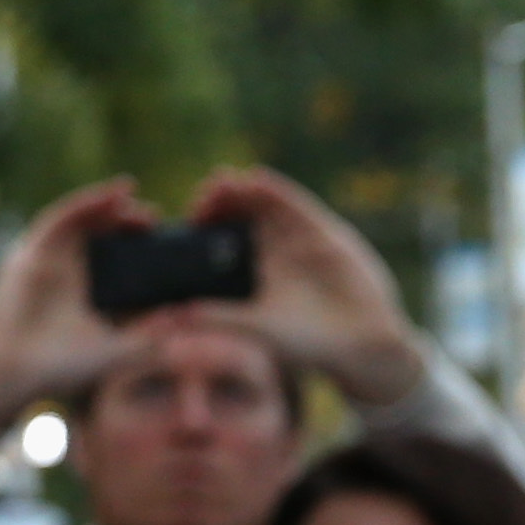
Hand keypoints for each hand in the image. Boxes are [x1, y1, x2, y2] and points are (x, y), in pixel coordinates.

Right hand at [0, 179, 160, 432]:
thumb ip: (148, 338)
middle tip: (151, 218)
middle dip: (126, 220)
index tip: (168, 238)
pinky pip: (59, 220)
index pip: (119, 255)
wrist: (10, 377)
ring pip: (80, 219)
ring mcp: (48, 260)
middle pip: (101, 231)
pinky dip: (84, 204)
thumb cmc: (60, 370)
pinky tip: (110, 196)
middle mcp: (69, 270)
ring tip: (129, 192)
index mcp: (90, 290)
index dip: (141, 242)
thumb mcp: (116, 352)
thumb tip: (186, 318)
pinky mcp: (30, 254)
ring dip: (105, 204)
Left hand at [191, 167, 430, 409]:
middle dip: (223, 200)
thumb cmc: (306, 342)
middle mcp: (275, 247)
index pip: (224, 236)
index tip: (190, 219)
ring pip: (266, 204)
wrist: (359, 344)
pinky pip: (297, 205)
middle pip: (243, 213)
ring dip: (245, 190)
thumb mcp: (253, 328)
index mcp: (254, 268)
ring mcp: (300, 237)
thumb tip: (166, 319)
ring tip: (223, 180)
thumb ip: (216, 318)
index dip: (208, 224)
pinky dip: (277, 192)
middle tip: (204, 192)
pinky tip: (258, 179)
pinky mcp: (323, 233)